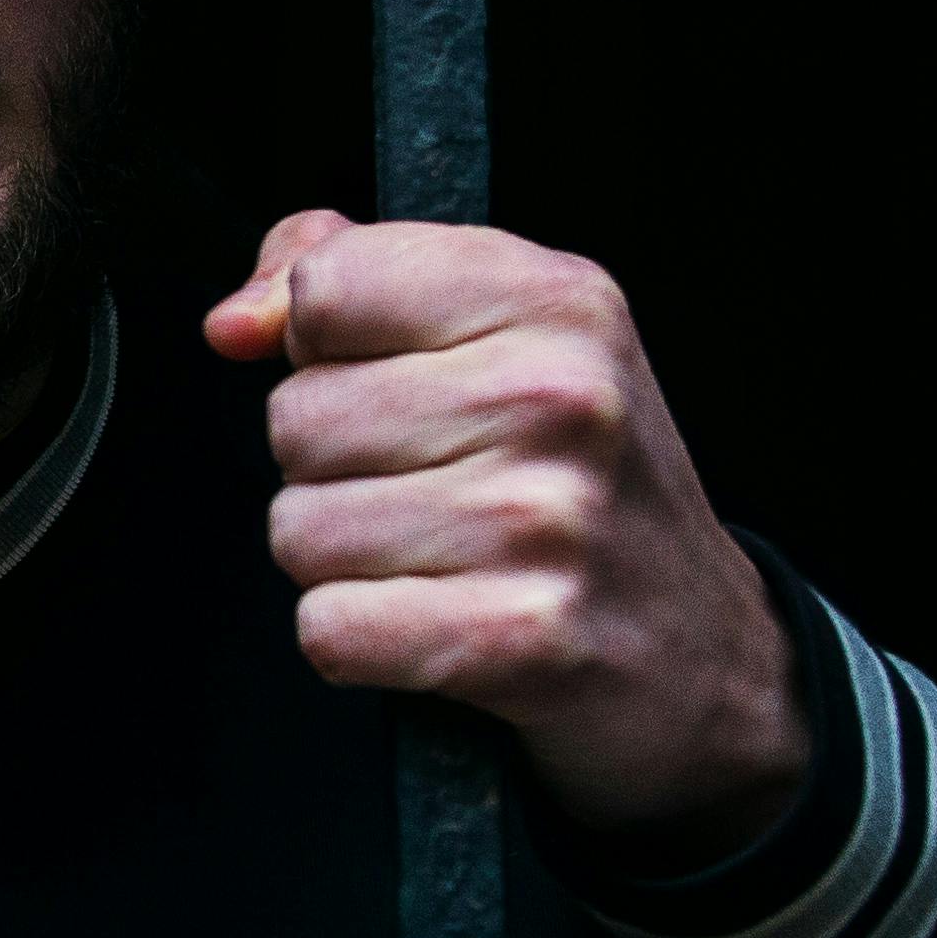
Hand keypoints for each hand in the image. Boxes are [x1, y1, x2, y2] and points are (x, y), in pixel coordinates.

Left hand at [205, 211, 808, 840]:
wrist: (703, 657)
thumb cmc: (574, 485)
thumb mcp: (503, 340)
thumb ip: (355, 280)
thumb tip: (234, 325)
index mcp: (558, 301)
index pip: (330, 284)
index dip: (323, 346)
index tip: (388, 382)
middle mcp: (561, 399)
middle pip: (297, 419)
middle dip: (332, 470)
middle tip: (432, 494)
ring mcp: (544, 521)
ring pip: (299, 530)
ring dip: (342, 563)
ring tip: (439, 562)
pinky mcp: (520, 639)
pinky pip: (329, 628)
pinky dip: (358, 642)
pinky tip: (435, 627)